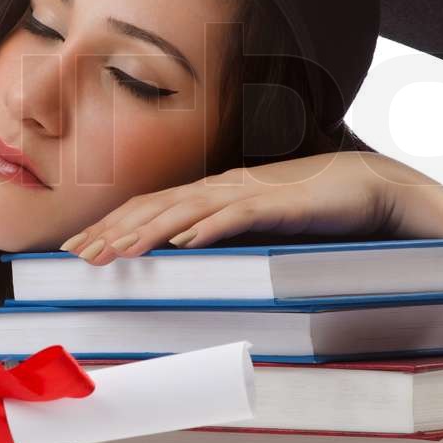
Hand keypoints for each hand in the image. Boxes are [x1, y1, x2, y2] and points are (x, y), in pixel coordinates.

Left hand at [60, 151, 434, 264]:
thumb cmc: (310, 208)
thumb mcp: (254, 225)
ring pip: (186, 210)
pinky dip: (208, 228)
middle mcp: (222, 187)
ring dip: (146, 231)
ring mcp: (248, 192)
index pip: (149, 207)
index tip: (74, 247)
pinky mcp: (278, 203)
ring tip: (115, 252)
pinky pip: (237, 215)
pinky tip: (184, 242)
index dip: (109, 225)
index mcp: (212, 192)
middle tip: (75, 255)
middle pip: (155, 207)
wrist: (368, 185)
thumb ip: (220, 236)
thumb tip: (181, 257)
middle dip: (112, 231)